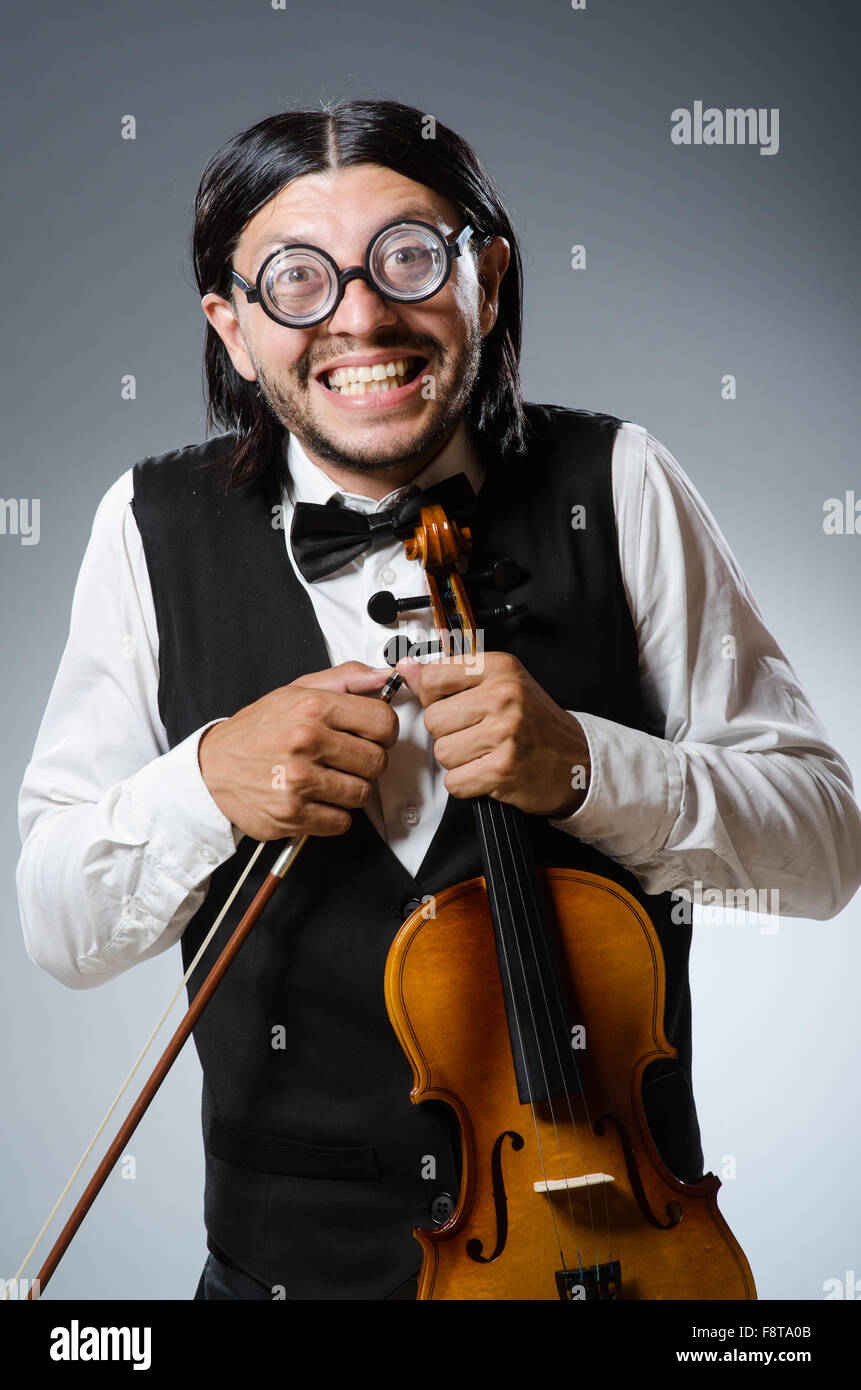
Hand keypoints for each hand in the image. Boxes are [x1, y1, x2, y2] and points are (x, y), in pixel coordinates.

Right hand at [198, 661, 397, 840]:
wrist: (211, 768)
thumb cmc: (256, 731)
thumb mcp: (296, 691)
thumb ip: (345, 679)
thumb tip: (385, 676)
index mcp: (312, 706)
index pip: (383, 722)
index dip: (385, 732)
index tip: (374, 737)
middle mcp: (305, 740)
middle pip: (377, 762)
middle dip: (367, 764)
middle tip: (344, 761)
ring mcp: (298, 779)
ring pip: (362, 794)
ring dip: (349, 791)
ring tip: (326, 779)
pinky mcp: (292, 812)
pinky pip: (341, 822)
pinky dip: (332, 815)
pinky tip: (314, 799)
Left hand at [395, 652, 590, 817]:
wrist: (579, 761)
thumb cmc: (537, 723)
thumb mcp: (501, 684)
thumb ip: (451, 676)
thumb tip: (406, 668)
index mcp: (501, 669)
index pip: (433, 677)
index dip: (434, 697)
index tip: (452, 704)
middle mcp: (503, 697)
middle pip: (433, 719)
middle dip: (448, 733)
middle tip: (476, 734)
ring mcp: (504, 734)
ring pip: (441, 752)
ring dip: (458, 760)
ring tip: (485, 753)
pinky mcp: (502, 769)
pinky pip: (454, 781)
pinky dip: (467, 783)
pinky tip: (488, 772)